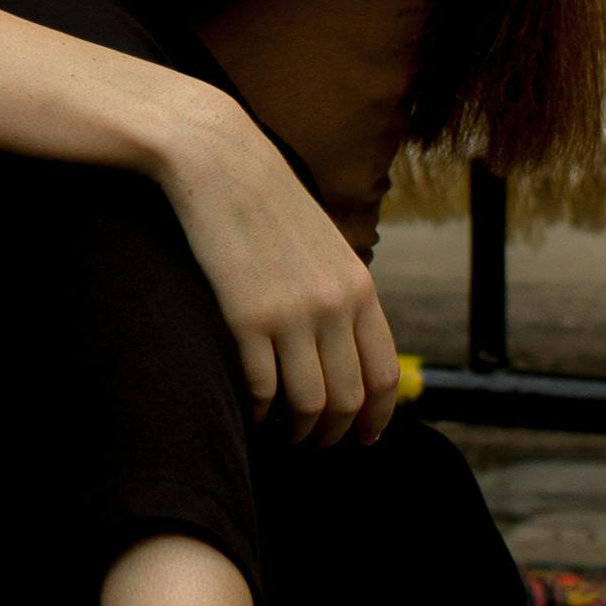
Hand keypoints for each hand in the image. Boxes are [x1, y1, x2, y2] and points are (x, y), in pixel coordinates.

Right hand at [157, 94, 400, 445]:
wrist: (220, 162)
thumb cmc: (269, 204)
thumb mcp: (325, 246)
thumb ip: (343, 295)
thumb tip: (350, 351)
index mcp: (359, 287)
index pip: (385, 375)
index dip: (377, 417)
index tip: (364, 438)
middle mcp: (334, 306)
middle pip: (349, 399)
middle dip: (335, 434)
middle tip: (317, 443)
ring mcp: (291, 314)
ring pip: (309, 405)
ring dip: (299, 431)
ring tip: (285, 433)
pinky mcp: (247, 318)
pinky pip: (262, 391)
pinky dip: (259, 414)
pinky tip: (251, 411)